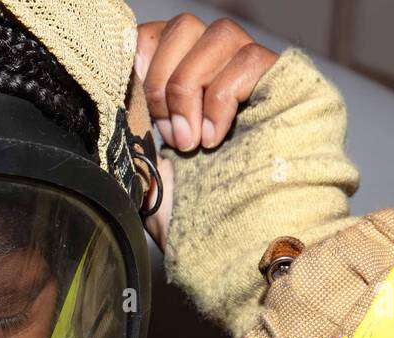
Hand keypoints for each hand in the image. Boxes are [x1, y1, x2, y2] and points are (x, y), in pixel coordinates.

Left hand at [136, 16, 277, 247]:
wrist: (239, 255)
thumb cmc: (194, 224)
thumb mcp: (146, 175)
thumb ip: (131, 133)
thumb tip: (105, 102)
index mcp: (184, 91)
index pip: (158, 36)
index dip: (142, 56)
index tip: (137, 106)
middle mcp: (220, 76)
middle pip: (185, 26)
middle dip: (164, 75)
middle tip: (168, 133)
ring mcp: (256, 79)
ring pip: (218, 33)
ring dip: (192, 87)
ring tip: (192, 142)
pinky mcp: (288, 86)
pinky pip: (249, 58)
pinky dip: (223, 96)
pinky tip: (216, 138)